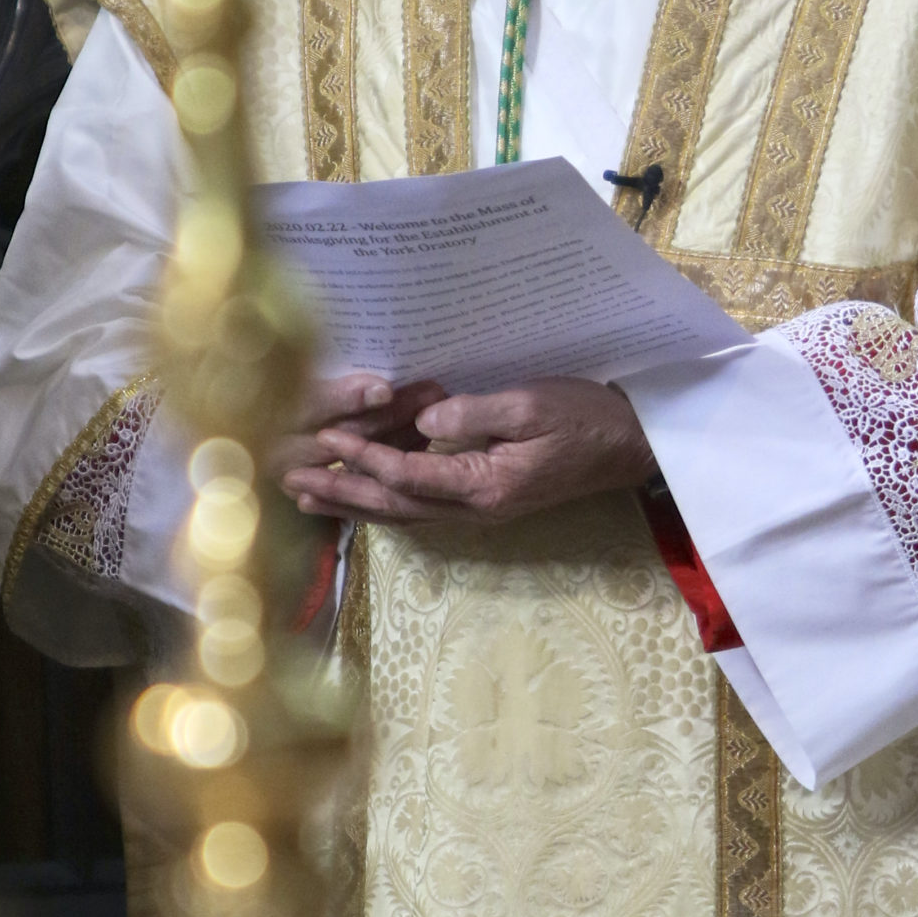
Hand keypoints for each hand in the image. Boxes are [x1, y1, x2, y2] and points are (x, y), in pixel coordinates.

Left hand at [280, 377, 655, 525]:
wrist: (628, 446)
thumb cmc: (585, 418)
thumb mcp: (533, 404)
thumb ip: (475, 414)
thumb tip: (422, 419)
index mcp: (485, 486)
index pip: (409, 475)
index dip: (365, 457)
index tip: (327, 438)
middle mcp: (475, 508)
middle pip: (394, 506)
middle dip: (340, 493)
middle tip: (289, 482)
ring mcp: (479, 508)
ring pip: (403, 512)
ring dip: (353, 502)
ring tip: (306, 494)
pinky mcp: (484, 499)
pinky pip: (421, 504)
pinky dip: (383, 499)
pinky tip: (360, 490)